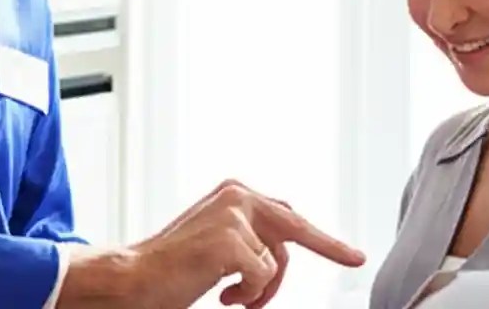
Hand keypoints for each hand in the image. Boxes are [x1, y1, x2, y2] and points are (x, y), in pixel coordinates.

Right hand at [127, 179, 365, 307]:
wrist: (133, 279)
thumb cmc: (173, 269)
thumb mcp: (218, 243)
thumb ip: (251, 235)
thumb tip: (284, 247)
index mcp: (235, 192)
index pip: (290, 215)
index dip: (324, 241)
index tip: (354, 257)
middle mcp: (239, 195)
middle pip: (293, 237)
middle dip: (287, 273)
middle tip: (281, 291)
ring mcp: (235, 215)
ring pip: (276, 263)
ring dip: (258, 290)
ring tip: (229, 298)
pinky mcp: (231, 240)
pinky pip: (262, 277)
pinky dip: (247, 295)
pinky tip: (220, 296)